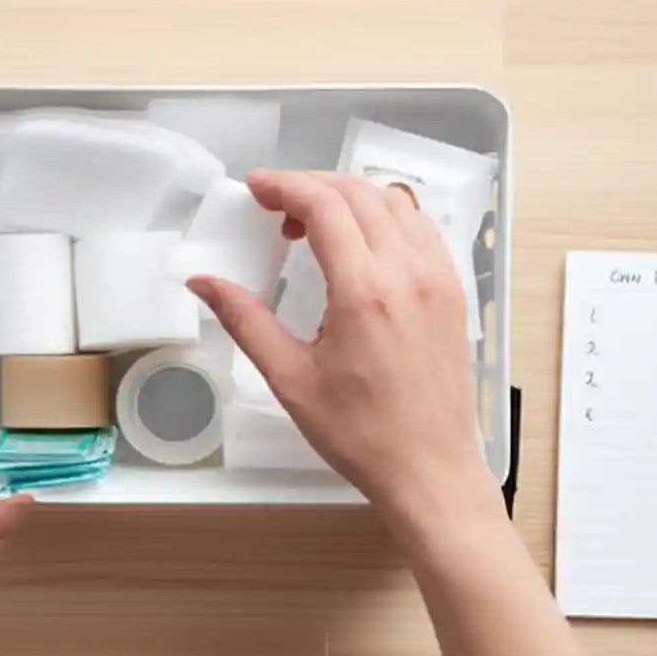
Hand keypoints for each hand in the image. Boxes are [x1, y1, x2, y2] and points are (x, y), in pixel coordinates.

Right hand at [188, 171, 496, 517]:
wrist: (430, 470)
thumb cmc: (361, 434)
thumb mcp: (290, 378)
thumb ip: (245, 320)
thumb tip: (204, 282)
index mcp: (364, 291)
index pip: (324, 205)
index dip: (284, 185)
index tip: (256, 187)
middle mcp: (408, 272)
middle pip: (358, 193)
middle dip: (311, 186)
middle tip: (274, 207)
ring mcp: (438, 278)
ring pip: (394, 202)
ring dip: (350, 197)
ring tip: (313, 225)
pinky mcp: (452, 292)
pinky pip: (420, 228)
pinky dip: (385, 217)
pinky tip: (359, 244)